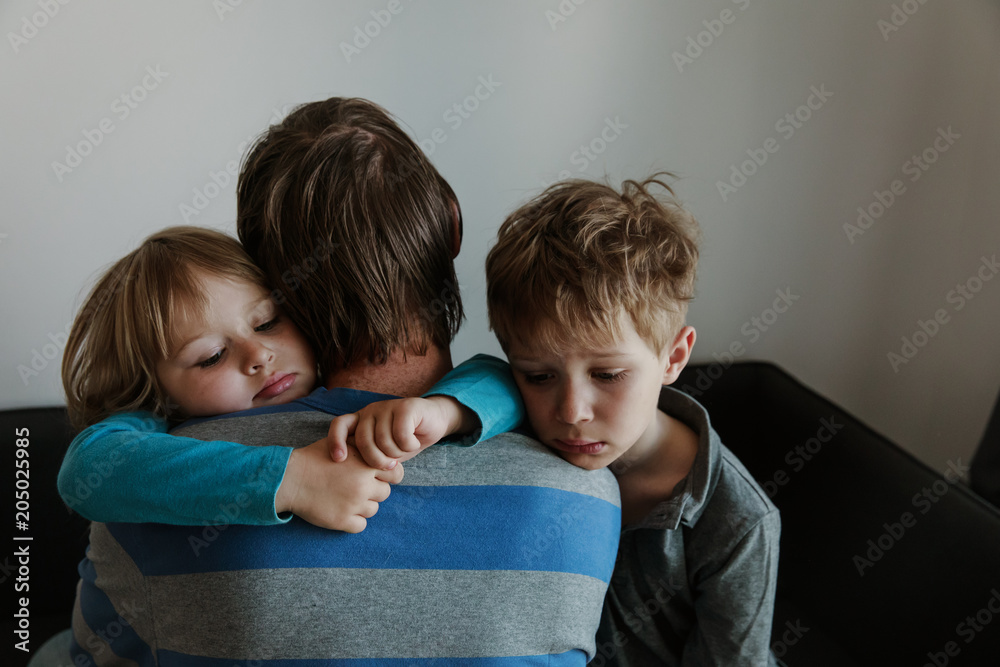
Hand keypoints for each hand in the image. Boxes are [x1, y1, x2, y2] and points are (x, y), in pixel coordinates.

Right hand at [275, 437, 403, 531]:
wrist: (290, 478)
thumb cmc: (314, 458)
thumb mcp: (341, 443)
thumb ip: (363, 446)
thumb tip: (382, 452)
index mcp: (366, 465)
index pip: (396, 473)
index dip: (387, 474)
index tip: (377, 476)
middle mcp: (363, 486)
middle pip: (385, 493)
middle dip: (374, 490)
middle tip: (356, 486)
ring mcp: (354, 505)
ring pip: (373, 510)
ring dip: (363, 505)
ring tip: (346, 497)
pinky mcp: (342, 521)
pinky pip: (361, 525)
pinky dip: (354, 520)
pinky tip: (342, 510)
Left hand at [327, 396, 475, 469]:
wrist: (435, 422)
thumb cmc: (406, 440)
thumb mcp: (385, 451)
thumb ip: (369, 456)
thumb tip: (352, 475)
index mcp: (361, 420)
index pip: (339, 425)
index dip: (336, 442)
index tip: (339, 459)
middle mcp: (371, 411)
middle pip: (363, 440)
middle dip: (377, 460)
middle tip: (390, 466)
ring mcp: (387, 406)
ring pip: (383, 439)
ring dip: (397, 453)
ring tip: (405, 450)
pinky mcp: (406, 407)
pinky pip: (401, 434)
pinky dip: (409, 445)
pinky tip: (414, 442)